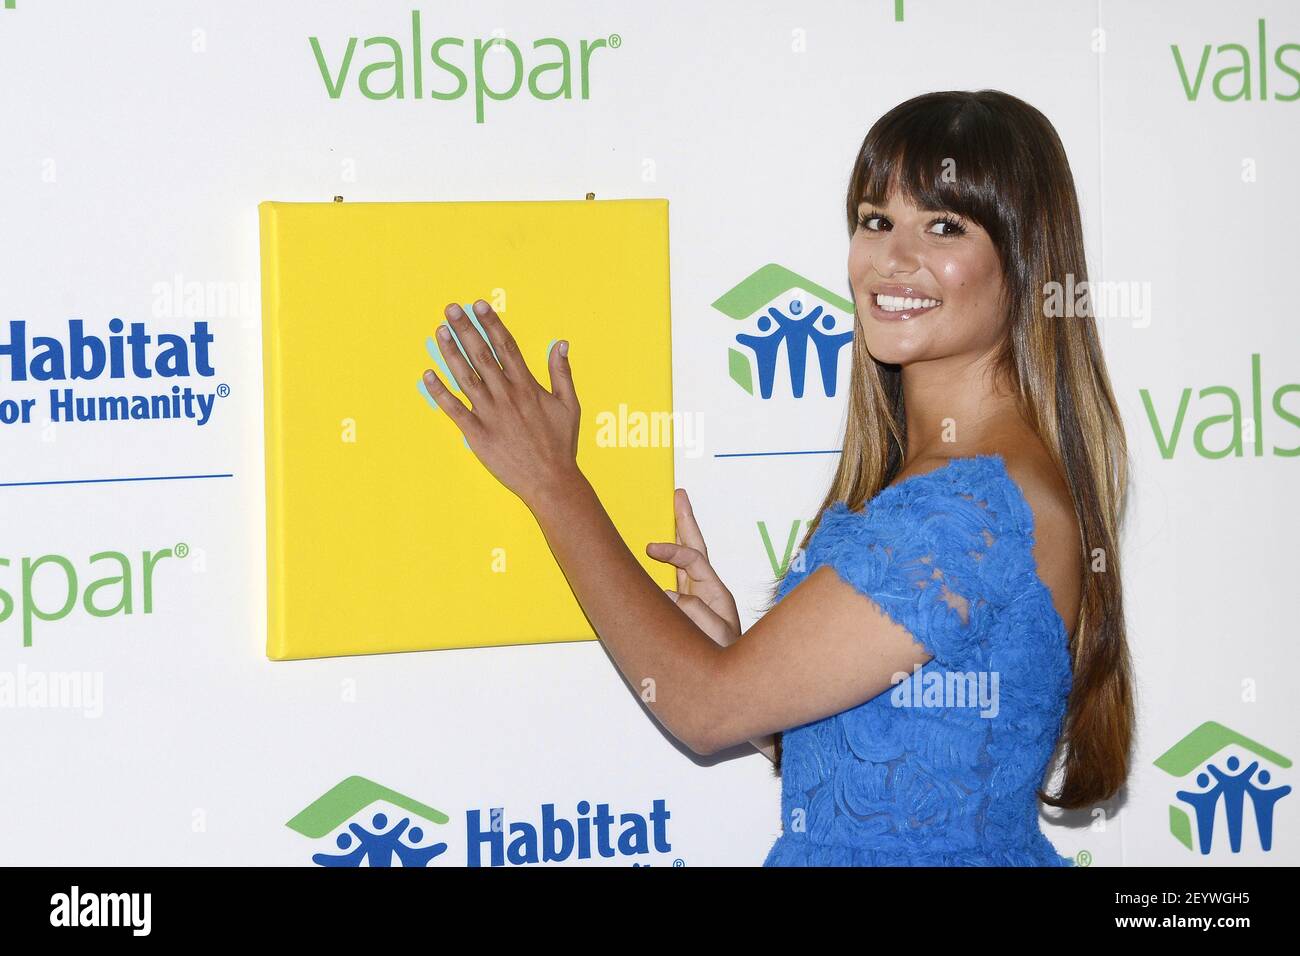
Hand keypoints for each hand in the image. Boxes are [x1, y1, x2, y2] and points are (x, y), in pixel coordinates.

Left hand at [421, 300, 580, 507]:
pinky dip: (440, 392)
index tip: (479, 305)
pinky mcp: (478, 436)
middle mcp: (507, 396)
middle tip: (451, 308)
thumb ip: (562, 373)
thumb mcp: (569, 405)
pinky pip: (455, 410)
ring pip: (466, 377)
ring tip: (440, 331)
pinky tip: (427, 374)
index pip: (506, 347)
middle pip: (483, 356)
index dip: (491, 324)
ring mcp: (491, 415)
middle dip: (466, 329)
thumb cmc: (561, 445)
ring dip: (451, 353)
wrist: (552, 482)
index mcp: (528, 387)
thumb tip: (561, 344)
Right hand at [646, 488, 742, 647]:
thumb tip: (670, 595)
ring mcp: (697, 599)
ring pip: (685, 561)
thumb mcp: (717, 636)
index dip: (672, 551)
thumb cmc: (728, 659)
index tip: (651, 549)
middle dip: (685, 521)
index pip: (693, 559)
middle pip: (694, 548)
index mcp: (714, 592)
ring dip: (678, 537)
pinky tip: (658, 557)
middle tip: (679, 495)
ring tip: (673, 512)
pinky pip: (675, 580)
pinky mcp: (686, 611)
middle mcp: (707, 591)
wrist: (734, 681)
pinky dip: (668, 563)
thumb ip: (698, 614)